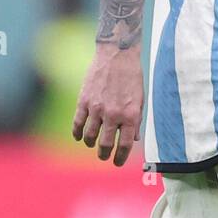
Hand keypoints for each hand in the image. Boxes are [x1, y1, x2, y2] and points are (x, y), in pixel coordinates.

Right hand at [72, 44, 143, 165]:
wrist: (117, 55)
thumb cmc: (132, 77)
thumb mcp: (140, 100)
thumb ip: (136, 121)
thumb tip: (133, 140)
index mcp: (130, 116)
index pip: (124, 145)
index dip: (120, 158)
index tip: (117, 162)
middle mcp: (113, 114)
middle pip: (105, 144)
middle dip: (104, 154)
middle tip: (103, 156)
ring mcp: (97, 108)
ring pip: (90, 136)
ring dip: (91, 144)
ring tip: (92, 144)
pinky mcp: (84, 101)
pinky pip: (78, 123)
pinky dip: (77, 133)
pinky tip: (79, 136)